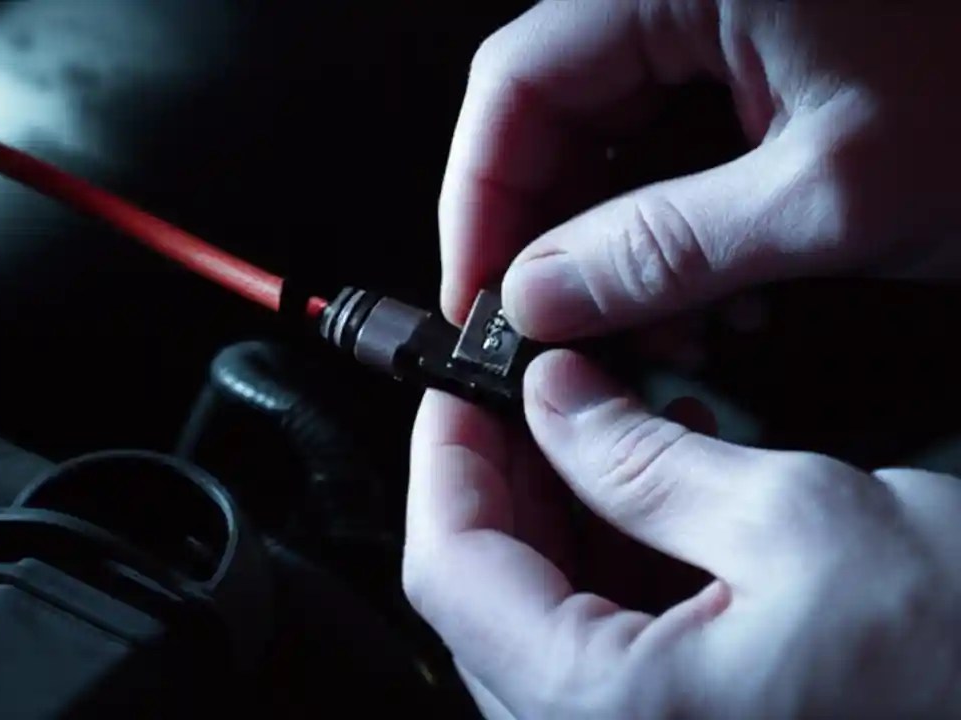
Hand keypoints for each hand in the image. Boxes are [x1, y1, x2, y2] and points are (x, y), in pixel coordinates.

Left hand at [404, 351, 960, 718]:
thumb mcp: (799, 520)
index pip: (451, 568)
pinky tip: (655, 490)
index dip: (446, 458)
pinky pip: (603, 644)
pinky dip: (612, 560)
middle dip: (506, 475)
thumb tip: (553, 398)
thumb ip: (643, 457)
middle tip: (535, 391)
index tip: (457, 386)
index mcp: (606, 710)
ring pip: (541, 613)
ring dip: (562, 511)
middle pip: (489, 591)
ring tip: (608, 426)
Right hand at [440, 0, 960, 338]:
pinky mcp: (759, 57)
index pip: (519, 82)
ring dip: (613, 243)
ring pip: (608, 135)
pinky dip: (668, 224)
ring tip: (652, 328)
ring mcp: (724, 21)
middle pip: (554, 111)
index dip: (482, 198)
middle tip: (557, 330)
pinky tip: (700, 292)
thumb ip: (663, 249)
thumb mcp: (830, 198)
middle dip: (552, 234)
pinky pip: (668, 141)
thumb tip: (541, 295)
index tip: (480, 293)